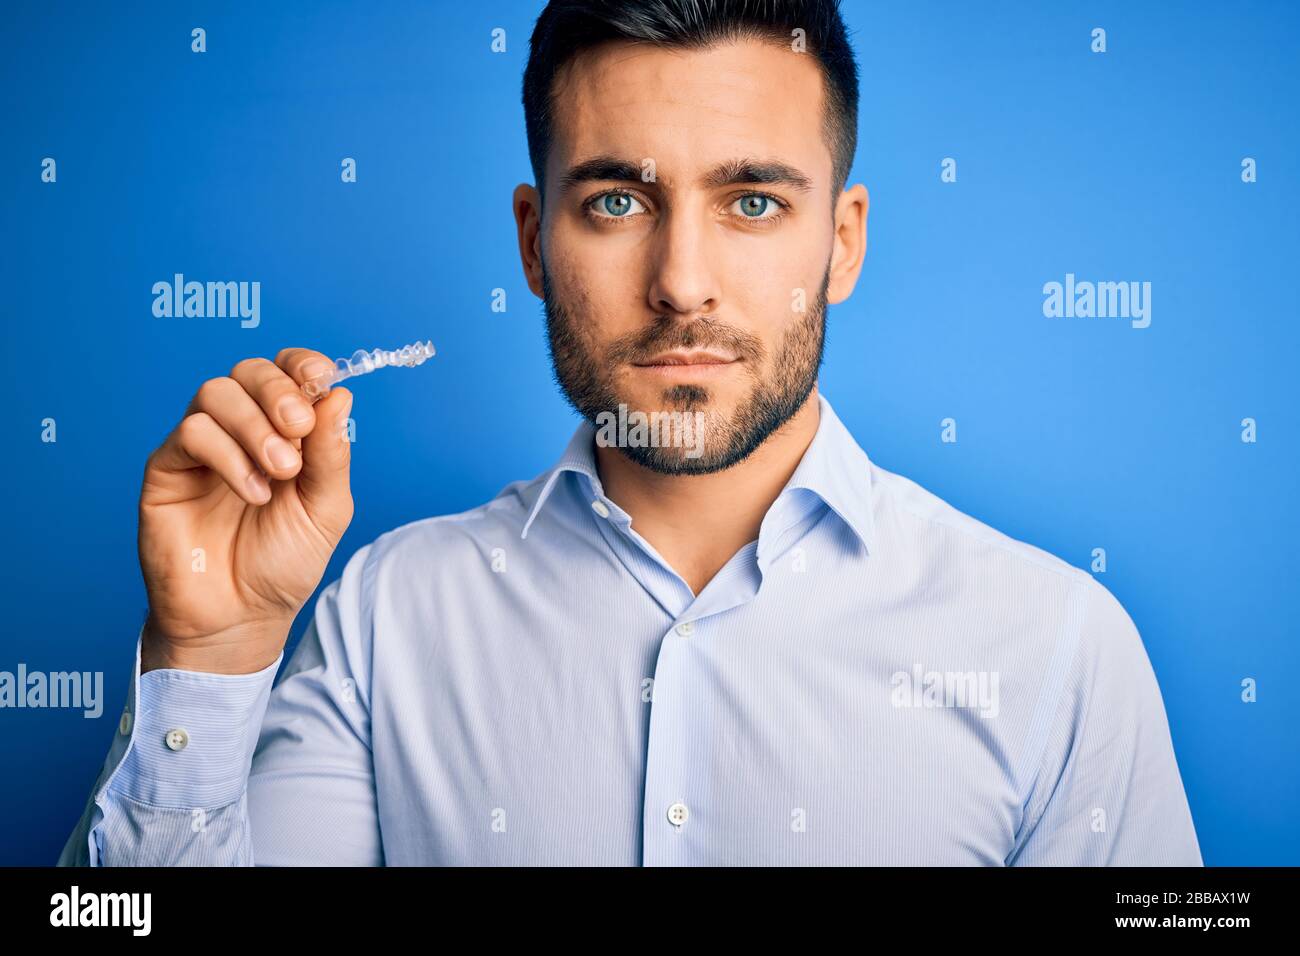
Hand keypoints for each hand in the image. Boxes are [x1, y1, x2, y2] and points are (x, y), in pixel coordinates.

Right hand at [137, 348, 353, 673]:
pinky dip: (229, 455)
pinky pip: (192, 432)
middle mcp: (240, 430)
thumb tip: (339, 395)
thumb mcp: (326, 508)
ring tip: (280, 472)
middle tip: (298, 430)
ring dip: (254, 426)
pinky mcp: (168, 469)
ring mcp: (201, 447)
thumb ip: (331, 454)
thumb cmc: (283, 563)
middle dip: (279, 391)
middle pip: (249, 370)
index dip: (302, 364)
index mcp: (282, 431)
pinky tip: (253, 493)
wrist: (242, 616)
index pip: (286, 371)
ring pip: (216, 392)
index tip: (321, 378)